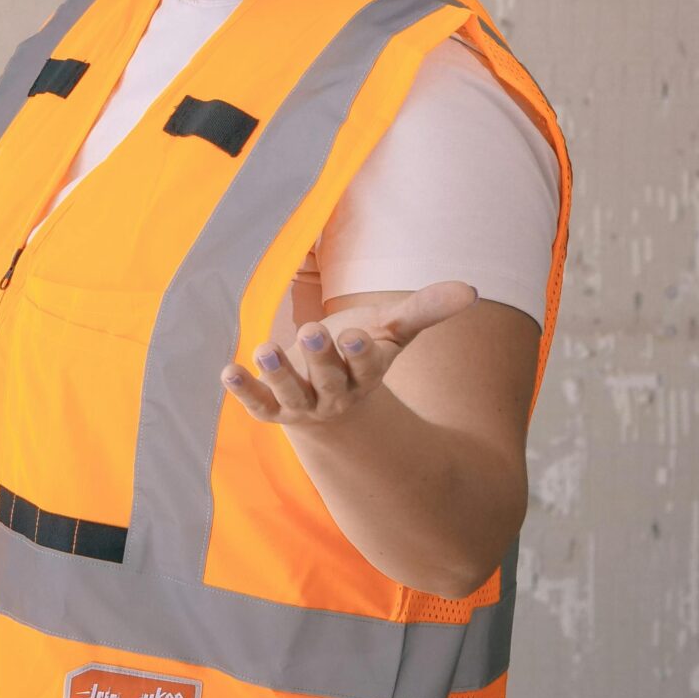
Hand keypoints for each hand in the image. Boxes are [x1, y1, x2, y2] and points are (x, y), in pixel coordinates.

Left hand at [222, 281, 477, 424]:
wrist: (331, 399)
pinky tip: (227, 371)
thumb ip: (425, 310)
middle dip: (320, 357)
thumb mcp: (390, 329)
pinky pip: (259, 404)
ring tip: (265, 349)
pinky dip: (244, 390)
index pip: (367, 366)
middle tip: (310, 331)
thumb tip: (471, 289)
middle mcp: (335, 392)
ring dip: (277, 373)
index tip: (355, 335)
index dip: (360, 353)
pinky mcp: (273, 408)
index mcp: (366, 373)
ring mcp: (303, 404)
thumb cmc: (360, 353)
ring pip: (292, 393)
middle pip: (329, 378)